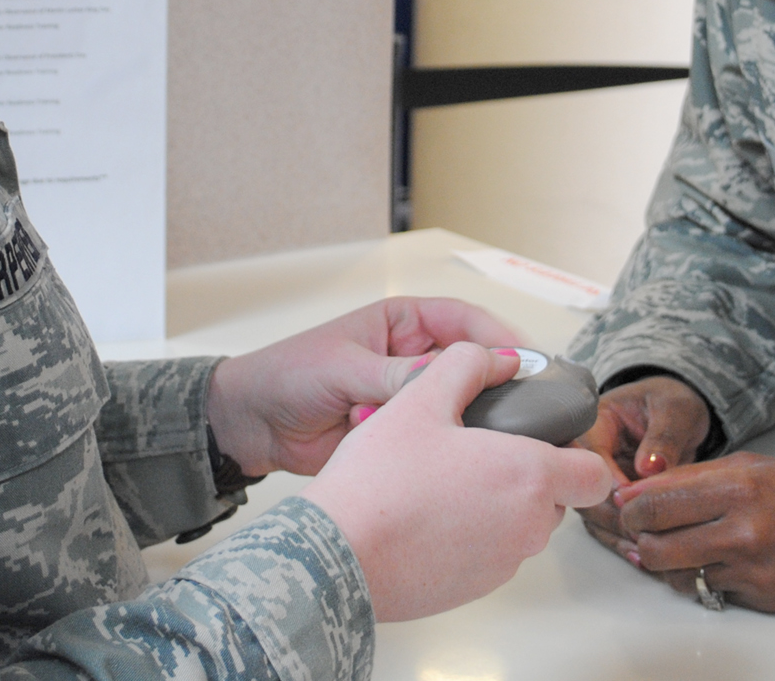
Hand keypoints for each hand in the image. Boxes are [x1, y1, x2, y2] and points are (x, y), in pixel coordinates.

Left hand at [206, 296, 521, 476]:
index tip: (524, 359)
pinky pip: (431, 438)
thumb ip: (399, 375)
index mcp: (401, 323)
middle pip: (470, 365)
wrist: (251, 426)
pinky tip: (435, 455)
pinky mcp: (400, 435)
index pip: (463, 320)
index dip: (498, 336)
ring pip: (454, 406)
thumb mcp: (346, 368)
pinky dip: (432, 447)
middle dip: (489, 384)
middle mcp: (411, 358)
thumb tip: (452, 373)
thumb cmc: (287, 374)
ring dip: (455, 419)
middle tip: (520, 404)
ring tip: (472, 433)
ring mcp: (407, 398)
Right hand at [302, 342, 616, 621]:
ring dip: (496, 504)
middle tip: (475, 450)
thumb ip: (467, 365)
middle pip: (556, 498)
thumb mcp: (420, 399)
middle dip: (527, 474)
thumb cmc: (379, 481)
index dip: (578, 453)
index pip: (595, 474)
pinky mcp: (473, 590)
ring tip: (440, 481)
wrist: (337, 556)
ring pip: (520, 526)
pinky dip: (470, 534)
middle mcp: (527, 528)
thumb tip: (501, 358)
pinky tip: (424, 516)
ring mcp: (502, 565)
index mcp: (529, 476)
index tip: (548, 440)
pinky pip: (489, 554)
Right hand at [574, 375, 709, 546]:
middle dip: (614, 516)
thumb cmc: (672, 403)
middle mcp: (586, 455)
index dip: (608, 483)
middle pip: (584, 491)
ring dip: (618, 535)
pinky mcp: (608, 502)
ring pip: (593, 515)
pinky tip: (644, 559)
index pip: (588, 456)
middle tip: (643, 534)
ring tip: (646, 552)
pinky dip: (624, 543)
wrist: (678, 416)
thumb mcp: (674, 409)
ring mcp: (593, 481)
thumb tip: (649, 467)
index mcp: (594, 423)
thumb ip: (664, 435)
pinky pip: (608, 526)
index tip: (633, 502)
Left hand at [596, 453, 774, 612]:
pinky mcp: (759, 596)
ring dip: (662, 562)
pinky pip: (707, 591)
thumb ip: (692, 478)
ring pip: (676, 574)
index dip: (631, 507)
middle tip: (639, 530)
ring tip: (667, 547)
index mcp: (737, 487)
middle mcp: (742, 530)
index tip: (624, 506)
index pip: (658, 502)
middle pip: (657, 544)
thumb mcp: (748, 466)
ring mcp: (751, 568)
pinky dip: (698, 578)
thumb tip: (640, 493)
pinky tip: (704, 562)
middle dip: (638, 537)